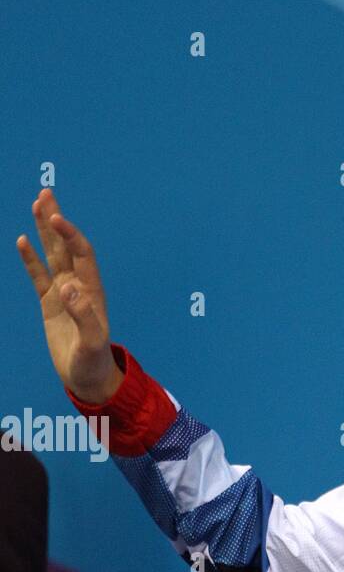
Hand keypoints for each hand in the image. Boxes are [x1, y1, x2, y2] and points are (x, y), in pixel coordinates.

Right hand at [16, 188, 121, 402]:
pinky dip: (31, 259)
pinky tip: (22, 240)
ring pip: (52, 254)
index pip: (81, 254)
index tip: (55, 219)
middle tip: (46, 193)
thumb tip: (68, 288)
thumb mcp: (91, 343)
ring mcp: (63, 292)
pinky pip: (38, 276)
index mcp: (92, 291)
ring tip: (37, 203)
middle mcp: (78, 286)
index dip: (69, 235)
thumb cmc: (93, 362)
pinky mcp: (50, 303)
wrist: (88, 378)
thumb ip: (83, 316)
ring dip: (44, 230)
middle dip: (56, 220)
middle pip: (66, 245)